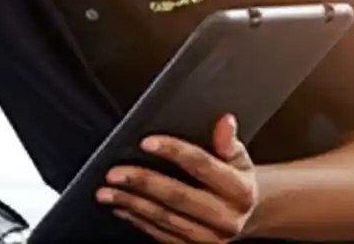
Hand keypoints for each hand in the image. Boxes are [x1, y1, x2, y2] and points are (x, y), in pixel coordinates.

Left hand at [96, 114, 257, 242]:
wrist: (246, 217)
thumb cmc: (235, 180)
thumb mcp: (238, 159)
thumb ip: (228, 142)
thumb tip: (224, 121)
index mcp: (240, 191)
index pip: (203, 166)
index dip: (174, 152)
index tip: (146, 142)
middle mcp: (227, 219)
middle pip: (179, 196)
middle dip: (143, 182)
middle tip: (114, 173)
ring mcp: (210, 239)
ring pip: (165, 218)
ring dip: (132, 203)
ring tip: (107, 191)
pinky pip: (161, 235)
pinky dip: (138, 220)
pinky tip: (121, 207)